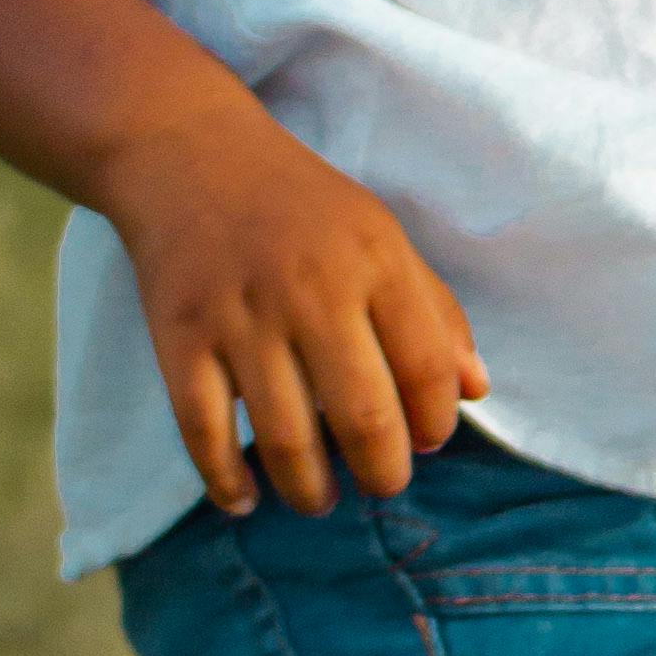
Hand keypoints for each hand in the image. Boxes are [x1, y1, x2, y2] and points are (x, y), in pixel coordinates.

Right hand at [94, 104, 484, 513]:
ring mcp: (241, 317)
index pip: (426, 368)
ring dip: (310, 489)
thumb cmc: (300, 205)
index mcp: (373, 261)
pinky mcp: (180, 336)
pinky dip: (226, 480)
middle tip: (382, 484)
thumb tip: (475, 392)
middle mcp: (311, 290)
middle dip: (382, 472)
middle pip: (363, 415)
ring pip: (285, 437)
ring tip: (321, 499)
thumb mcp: (381, 236)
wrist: (187, 155)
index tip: (428, 441)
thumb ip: (434, 311)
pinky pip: (204, 431)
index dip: (436, 421)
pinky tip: (246, 499)